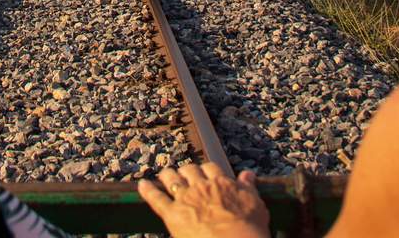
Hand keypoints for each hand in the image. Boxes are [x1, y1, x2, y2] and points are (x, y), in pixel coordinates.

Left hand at [138, 163, 269, 237]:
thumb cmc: (249, 229)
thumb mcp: (256, 205)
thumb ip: (249, 188)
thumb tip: (247, 175)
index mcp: (221, 183)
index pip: (211, 168)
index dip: (206, 170)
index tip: (204, 172)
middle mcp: (201, 186)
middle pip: (190, 170)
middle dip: (186, 171)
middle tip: (184, 173)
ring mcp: (185, 199)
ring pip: (172, 179)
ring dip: (167, 175)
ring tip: (164, 174)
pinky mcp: (172, 214)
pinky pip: (156, 198)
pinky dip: (147, 191)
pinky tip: (142, 185)